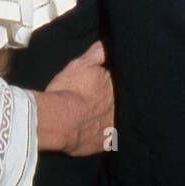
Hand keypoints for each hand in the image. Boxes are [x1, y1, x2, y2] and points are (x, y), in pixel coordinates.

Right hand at [36, 40, 113, 156]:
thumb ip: (97, 53)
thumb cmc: (69, 90)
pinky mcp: (107, 142)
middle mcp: (120, 106)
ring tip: (105, 117)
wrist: (59, 120)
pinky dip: (110, 135)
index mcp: (116, 86)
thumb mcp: (80, 65)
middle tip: (108, 100)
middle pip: (125, 101)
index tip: (117, 82)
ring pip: (121, 120)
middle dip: (120, 100)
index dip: (120, 83)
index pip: (124, 83)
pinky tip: (104, 133)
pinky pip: (113, 138)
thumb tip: (108, 43)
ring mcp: (115, 126)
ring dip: (115, 117)